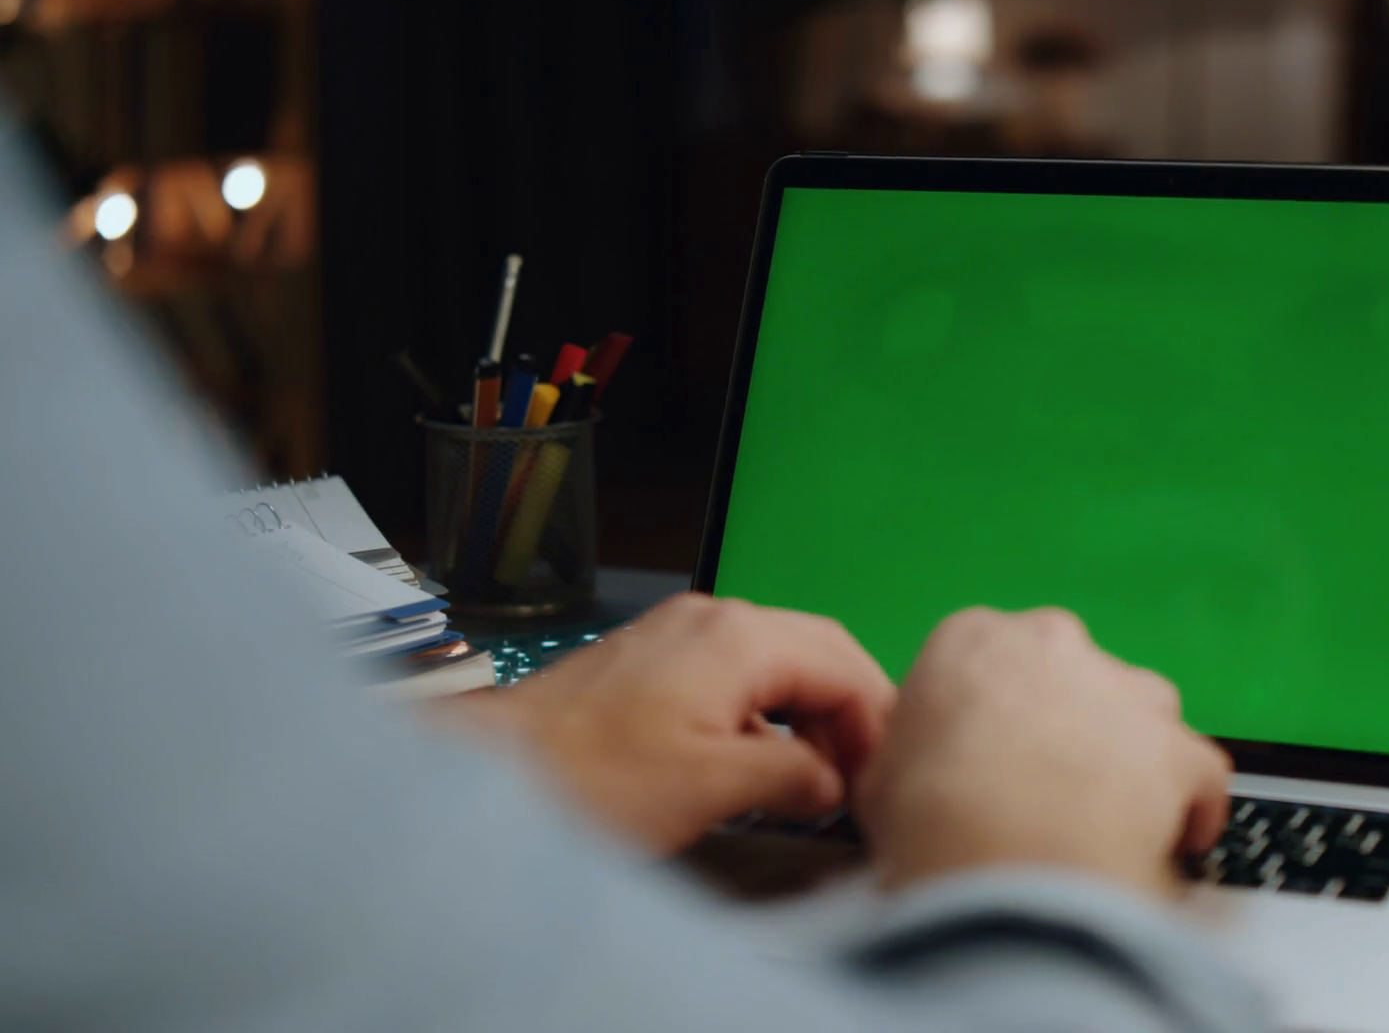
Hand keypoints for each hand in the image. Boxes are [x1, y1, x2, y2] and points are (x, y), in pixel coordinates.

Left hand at [455, 594, 894, 853]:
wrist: (487, 777)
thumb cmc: (588, 781)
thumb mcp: (711, 786)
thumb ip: (792, 775)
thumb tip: (831, 783)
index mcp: (738, 637)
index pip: (845, 665)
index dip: (876, 725)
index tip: (883, 780)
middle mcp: (712, 619)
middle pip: (817, 652)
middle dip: (850, 714)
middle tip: (863, 779)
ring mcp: (677, 634)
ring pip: (777, 662)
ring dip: (809, 716)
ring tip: (817, 781)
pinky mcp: (651, 659)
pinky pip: (736, 674)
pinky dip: (766, 714)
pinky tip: (762, 763)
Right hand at [855, 607, 1230, 897]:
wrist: (1004, 862)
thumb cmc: (930, 819)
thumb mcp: (881, 777)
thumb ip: (910, 755)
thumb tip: (913, 776)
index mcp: (972, 638)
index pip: (984, 662)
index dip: (988, 717)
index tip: (984, 756)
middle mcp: (1055, 644)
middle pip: (1067, 677)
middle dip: (1062, 724)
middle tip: (1040, 787)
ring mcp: (1125, 691)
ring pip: (1138, 714)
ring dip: (1126, 756)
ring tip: (1101, 818)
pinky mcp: (1180, 747)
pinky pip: (1197, 772)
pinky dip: (1189, 805)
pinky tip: (1170, 842)